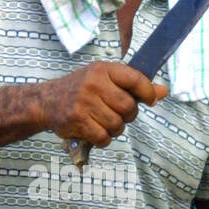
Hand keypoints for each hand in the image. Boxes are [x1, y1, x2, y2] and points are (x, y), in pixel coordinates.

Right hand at [35, 62, 168, 148]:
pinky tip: (95, 130)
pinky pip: (103, 137)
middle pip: (128, 107)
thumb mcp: (106, 79)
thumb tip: (163, 92)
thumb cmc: (80, 89)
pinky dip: (103, 138)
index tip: (151, 99)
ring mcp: (84, 102)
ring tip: (105, 122)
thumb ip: (134, 86)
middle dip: (129, 115)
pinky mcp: (77, 121)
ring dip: (115, 129)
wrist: (46, 101)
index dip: (148, 92)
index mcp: (104, 69)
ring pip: (117, 125)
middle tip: (119, 114)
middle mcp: (94, 83)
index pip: (135, 79)